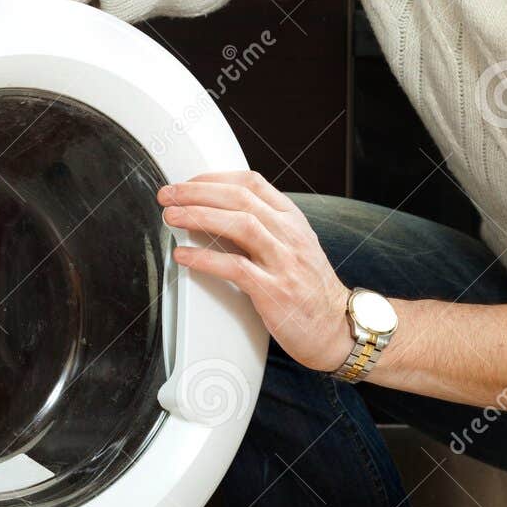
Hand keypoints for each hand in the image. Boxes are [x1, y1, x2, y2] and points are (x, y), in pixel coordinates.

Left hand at [158, 171, 354, 371]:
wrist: (338, 329)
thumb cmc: (311, 290)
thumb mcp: (294, 248)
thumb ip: (264, 229)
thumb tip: (217, 216)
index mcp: (292, 220)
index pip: (252, 183)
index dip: (214, 178)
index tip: (187, 183)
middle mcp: (290, 236)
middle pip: (240, 198)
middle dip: (198, 192)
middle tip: (168, 195)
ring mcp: (284, 262)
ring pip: (239, 225)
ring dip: (199, 216)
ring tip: (171, 217)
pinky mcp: (275, 292)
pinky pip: (236, 268)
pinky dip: (205, 259)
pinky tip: (184, 256)